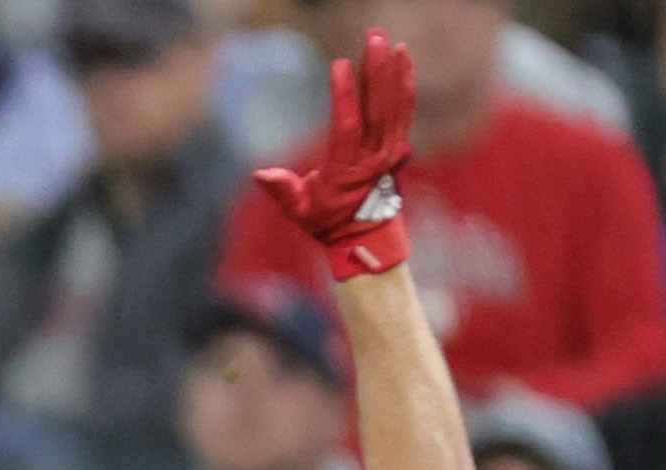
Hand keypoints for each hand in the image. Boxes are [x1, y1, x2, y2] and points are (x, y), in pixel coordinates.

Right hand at [253, 27, 412, 280]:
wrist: (366, 234)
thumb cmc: (326, 221)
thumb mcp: (299, 211)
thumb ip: (283, 190)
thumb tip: (261, 175)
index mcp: (347, 171)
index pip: (348, 126)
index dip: (344, 94)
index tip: (338, 65)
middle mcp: (375, 158)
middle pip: (378, 107)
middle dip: (376, 70)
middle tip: (372, 38)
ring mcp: (392, 150)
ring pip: (395, 104)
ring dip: (392, 69)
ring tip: (386, 40)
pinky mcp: (400, 144)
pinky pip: (404, 108)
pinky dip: (404, 81)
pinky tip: (402, 57)